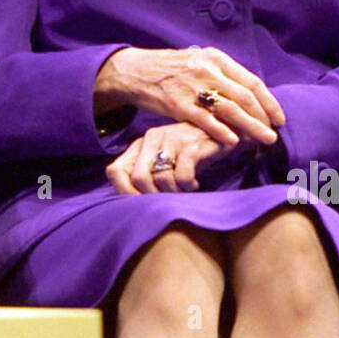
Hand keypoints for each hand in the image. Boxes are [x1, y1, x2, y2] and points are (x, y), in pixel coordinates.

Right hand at [94, 45, 284, 149]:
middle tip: (274, 133)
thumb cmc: (171, 69)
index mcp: (216, 58)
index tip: (279, 118)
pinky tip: (234, 142)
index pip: (251, 81)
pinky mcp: (178, 104)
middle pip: (245, 96)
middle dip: (264, 117)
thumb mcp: (199, 61)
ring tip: (264, 140)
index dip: (269, 101)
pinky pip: (205, 120)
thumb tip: (251, 95)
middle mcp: (207, 69)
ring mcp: (192, 87)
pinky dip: (222, 131)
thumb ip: (223, 75)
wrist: (135, 71)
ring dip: (251, 127)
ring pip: (230, 109)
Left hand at [105, 121, 235, 194]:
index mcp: (140, 144)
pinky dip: (188, 186)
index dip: (123, 192)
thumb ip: (146, 175)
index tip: (142, 204)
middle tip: (168, 200)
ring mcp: (171, 139)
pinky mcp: (191, 145)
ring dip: (174, 193)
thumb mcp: (164, 161)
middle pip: (137, 179)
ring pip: (161, 179)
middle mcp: (151, 138)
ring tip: (183, 192)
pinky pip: (182, 176)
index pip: (113, 171)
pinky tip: (194, 184)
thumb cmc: (190, 153)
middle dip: (153, 197)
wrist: (225, 132)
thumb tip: (130, 205)